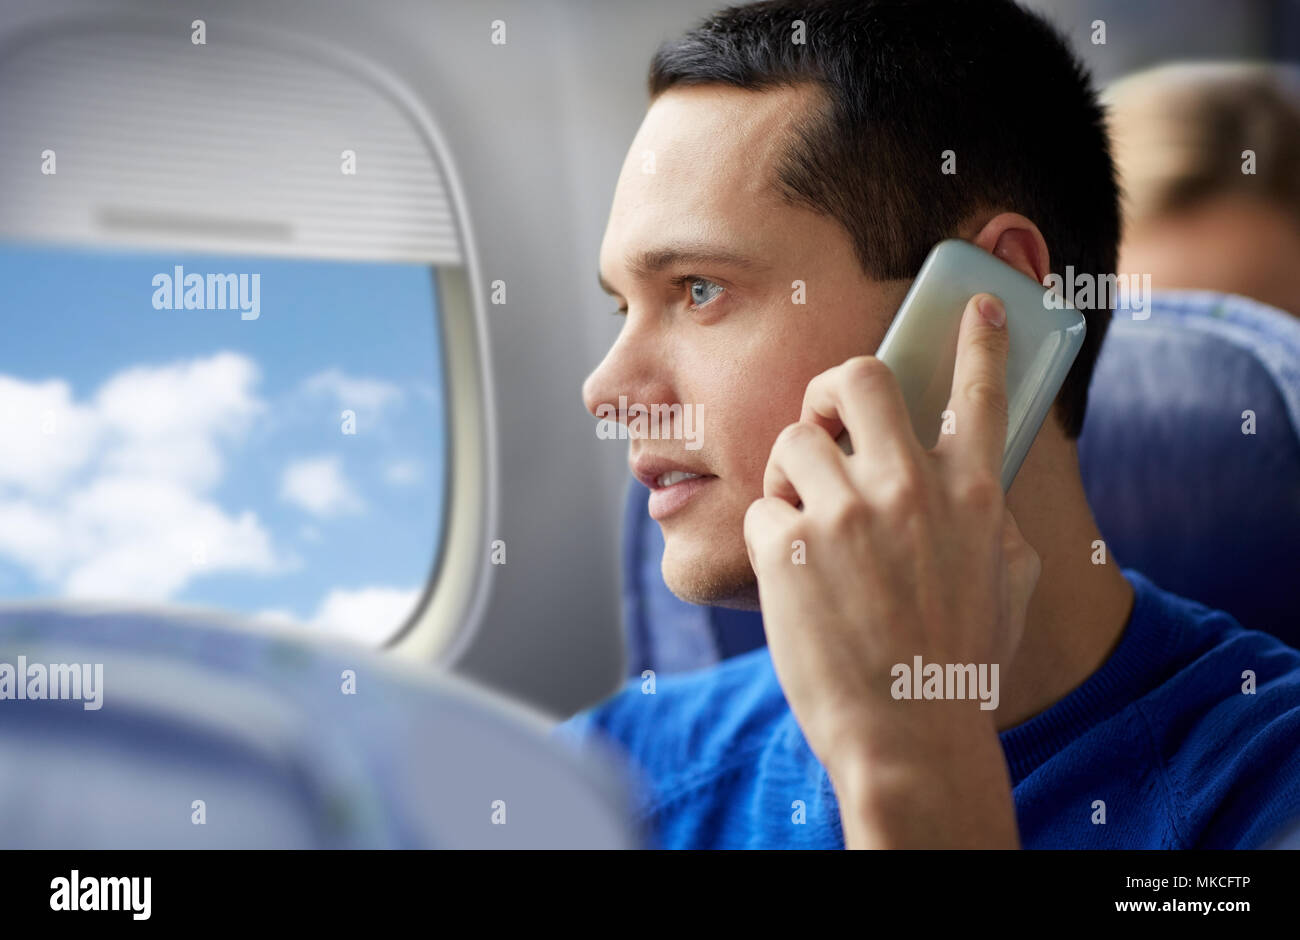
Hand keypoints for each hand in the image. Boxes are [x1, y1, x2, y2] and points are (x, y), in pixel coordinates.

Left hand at [742, 293, 1040, 846]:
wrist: (910, 737)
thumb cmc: (958, 667)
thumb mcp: (1004, 582)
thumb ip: (993, 519)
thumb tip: (980, 483)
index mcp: (974, 495)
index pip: (980, 393)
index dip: (978, 340)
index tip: (973, 303)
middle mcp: (911, 489)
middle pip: (857, 377)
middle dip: (828, 390)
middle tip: (820, 422)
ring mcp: (847, 515)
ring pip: (792, 440)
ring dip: (791, 474)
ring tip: (804, 521)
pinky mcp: (790, 545)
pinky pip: (764, 507)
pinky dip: (773, 538)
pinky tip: (794, 580)